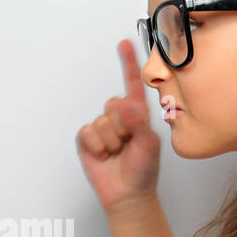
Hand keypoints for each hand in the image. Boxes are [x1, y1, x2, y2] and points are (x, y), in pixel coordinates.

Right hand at [75, 39, 160, 212]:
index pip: (132, 84)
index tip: (124, 43)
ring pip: (102, 121)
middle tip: (128, 144)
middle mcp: (119, 116)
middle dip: (123, 127)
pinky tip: (104, 156)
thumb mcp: (149, 145)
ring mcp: (102, 127)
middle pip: (114, 104)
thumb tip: (124, 105)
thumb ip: (138, 124)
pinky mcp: (87, 139)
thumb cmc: (144, 169)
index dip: (128, 62)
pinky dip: (98, 146)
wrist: (128, 194)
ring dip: (111, 141)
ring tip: (117, 153)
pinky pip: (88, 132)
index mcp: (138, 113)